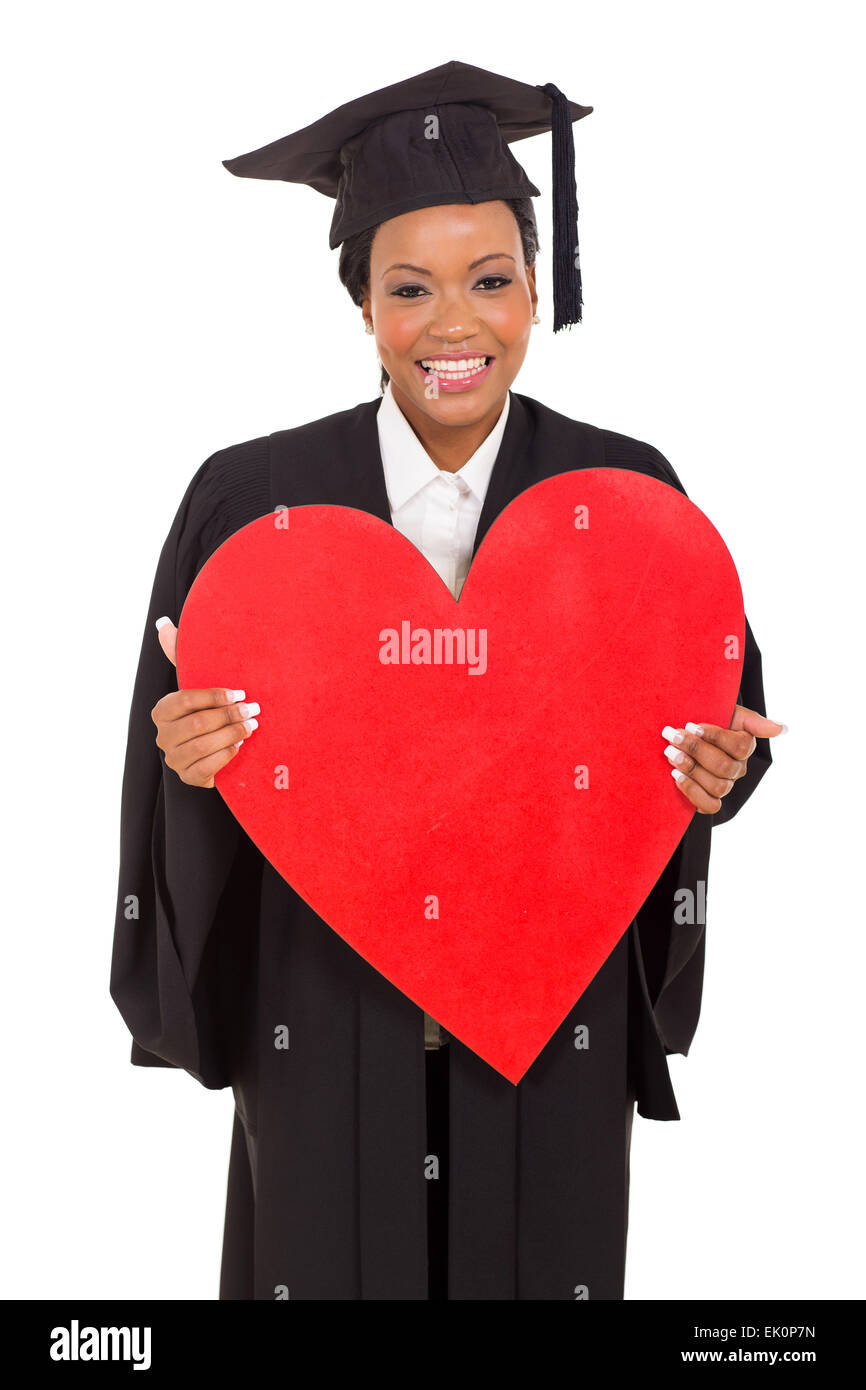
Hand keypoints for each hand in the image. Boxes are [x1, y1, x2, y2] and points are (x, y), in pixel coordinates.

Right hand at [150, 616, 259, 787]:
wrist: (219, 748)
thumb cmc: (211, 710)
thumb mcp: (201, 685)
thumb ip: (182, 656)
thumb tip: (163, 623)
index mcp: (162, 710)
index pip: (185, 700)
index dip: (215, 696)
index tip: (240, 692)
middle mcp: (163, 736)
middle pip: (197, 723)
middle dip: (230, 715)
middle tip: (254, 709)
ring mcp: (174, 759)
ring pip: (203, 746)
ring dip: (232, 734)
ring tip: (252, 725)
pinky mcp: (189, 778)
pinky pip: (207, 768)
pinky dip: (227, 755)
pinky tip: (241, 746)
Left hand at [661, 705, 786, 814]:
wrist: (684, 733)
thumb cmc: (708, 722)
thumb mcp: (729, 713)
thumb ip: (753, 721)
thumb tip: (782, 730)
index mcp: (745, 747)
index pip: (739, 747)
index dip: (715, 737)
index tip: (691, 725)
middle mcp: (738, 769)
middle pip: (725, 767)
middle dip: (696, 750)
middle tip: (672, 736)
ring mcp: (726, 785)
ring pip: (718, 786)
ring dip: (691, 769)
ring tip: (670, 754)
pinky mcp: (710, 799)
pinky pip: (710, 806)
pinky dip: (692, 792)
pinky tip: (676, 775)